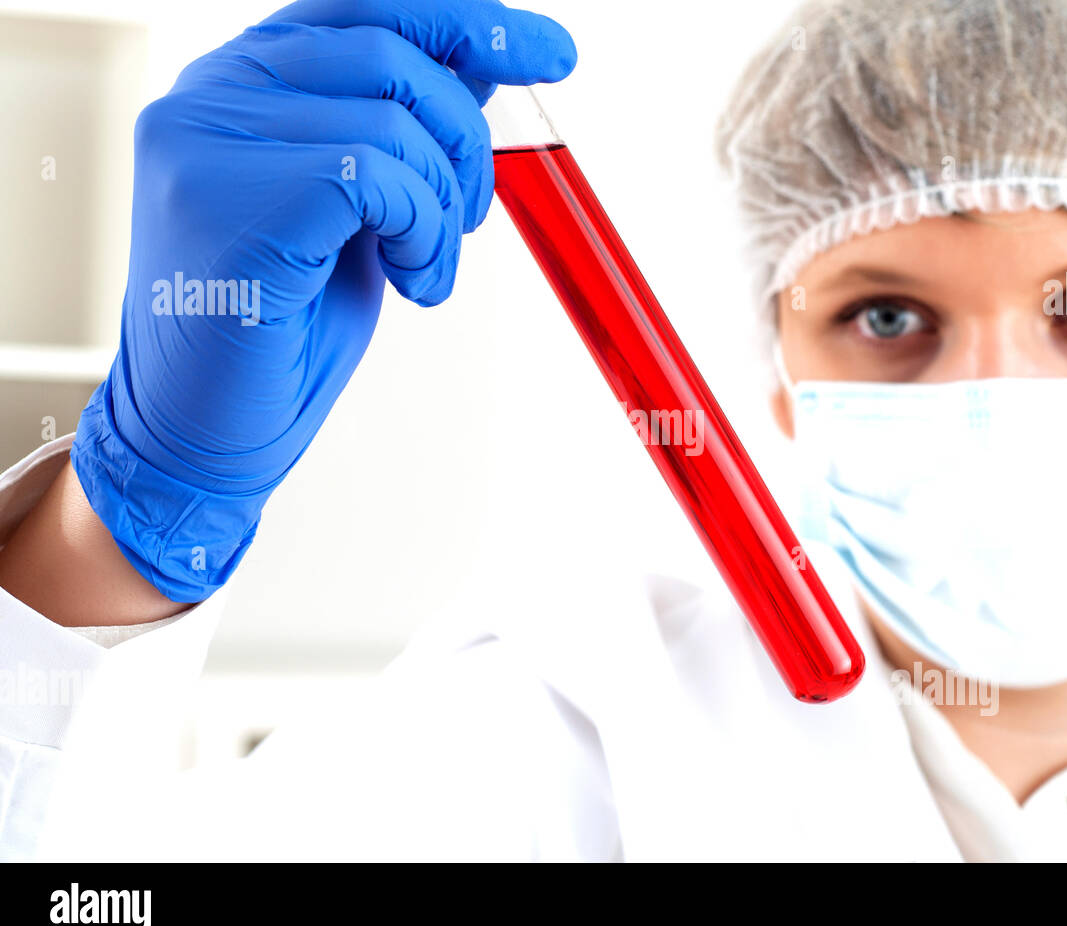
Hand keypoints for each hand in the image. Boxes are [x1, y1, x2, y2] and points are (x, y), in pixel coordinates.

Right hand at [70, 0, 575, 600]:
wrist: (208, 431)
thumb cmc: (284, 328)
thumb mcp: (363, 208)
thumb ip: (401, 130)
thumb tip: (479, 68)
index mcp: (242, 81)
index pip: (368, 9)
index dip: (468, 23)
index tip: (551, 52)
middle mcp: (210, 93)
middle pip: (389, 52)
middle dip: (465, 138)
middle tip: (469, 215)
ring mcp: (204, 141)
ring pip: (390, 122)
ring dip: (442, 208)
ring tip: (426, 270)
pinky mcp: (223, 199)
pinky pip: (375, 177)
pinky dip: (421, 232)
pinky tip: (411, 284)